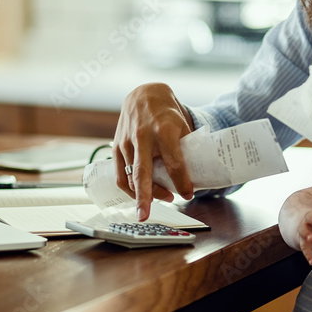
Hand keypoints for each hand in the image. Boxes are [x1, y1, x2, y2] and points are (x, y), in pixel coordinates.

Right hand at [113, 83, 194, 220]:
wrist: (144, 94)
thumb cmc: (166, 113)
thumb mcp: (183, 125)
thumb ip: (187, 149)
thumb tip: (196, 177)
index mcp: (163, 130)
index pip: (173, 162)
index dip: (182, 181)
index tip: (189, 193)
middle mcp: (142, 136)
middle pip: (143, 171)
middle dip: (145, 196)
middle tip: (145, 216)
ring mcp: (126, 141)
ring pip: (131, 176)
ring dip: (144, 194)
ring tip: (158, 201)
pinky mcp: (116, 146)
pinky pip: (120, 174)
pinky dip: (129, 188)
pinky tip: (140, 195)